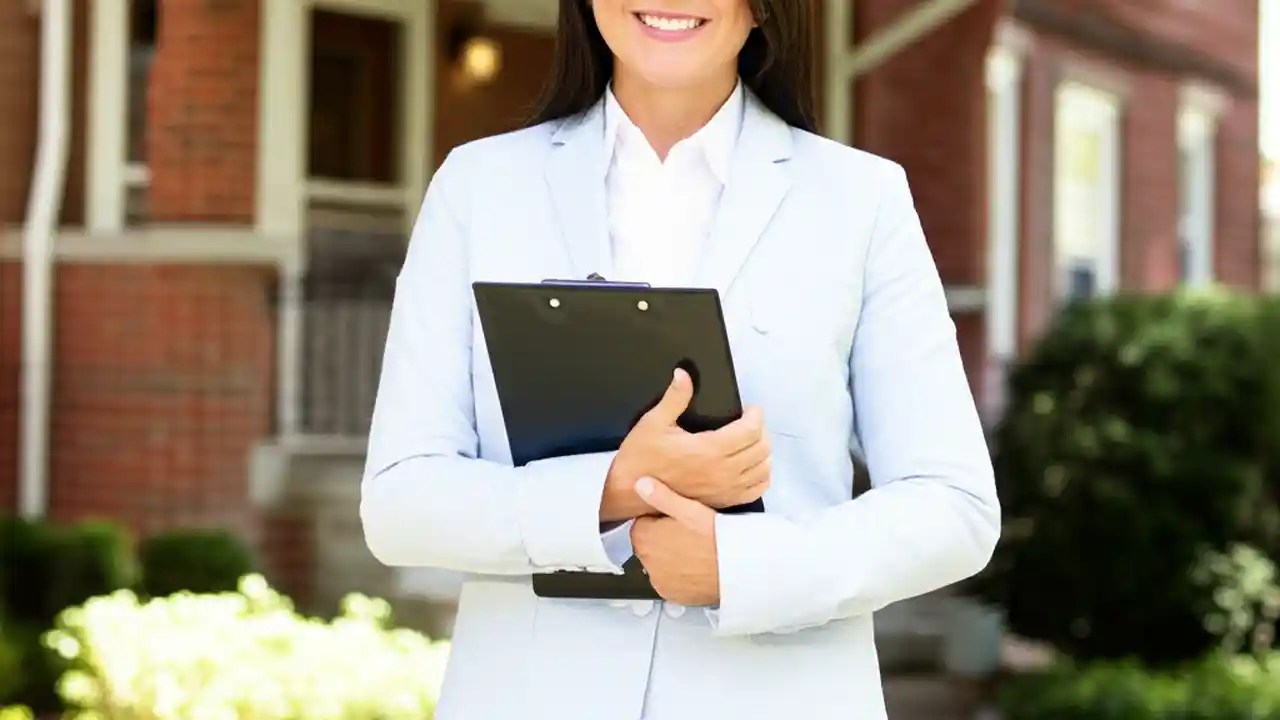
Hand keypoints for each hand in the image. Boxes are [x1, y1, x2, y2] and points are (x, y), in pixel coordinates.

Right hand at [601, 369, 771, 520]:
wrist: (629, 492)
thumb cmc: (640, 457)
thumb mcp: (654, 422)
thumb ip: (675, 398)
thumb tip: (683, 375)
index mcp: (708, 449)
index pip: (751, 430)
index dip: (756, 415)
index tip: (750, 409)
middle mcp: (721, 471)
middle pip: (762, 448)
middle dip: (760, 430)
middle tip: (749, 422)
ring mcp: (724, 489)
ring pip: (763, 468)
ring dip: (762, 452)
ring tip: (751, 442)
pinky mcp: (722, 501)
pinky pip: (756, 489)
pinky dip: (760, 475)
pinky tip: (750, 466)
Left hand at [631, 476, 719, 605]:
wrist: (739, 568)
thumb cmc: (716, 537)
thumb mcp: (689, 509)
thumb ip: (661, 496)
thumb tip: (640, 483)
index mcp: (644, 537)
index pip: (642, 523)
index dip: (660, 519)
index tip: (678, 518)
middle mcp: (646, 562)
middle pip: (650, 544)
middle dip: (664, 538)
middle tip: (690, 533)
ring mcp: (659, 581)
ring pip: (660, 563)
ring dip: (671, 558)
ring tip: (696, 549)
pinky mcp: (672, 596)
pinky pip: (671, 582)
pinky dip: (679, 576)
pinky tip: (696, 566)